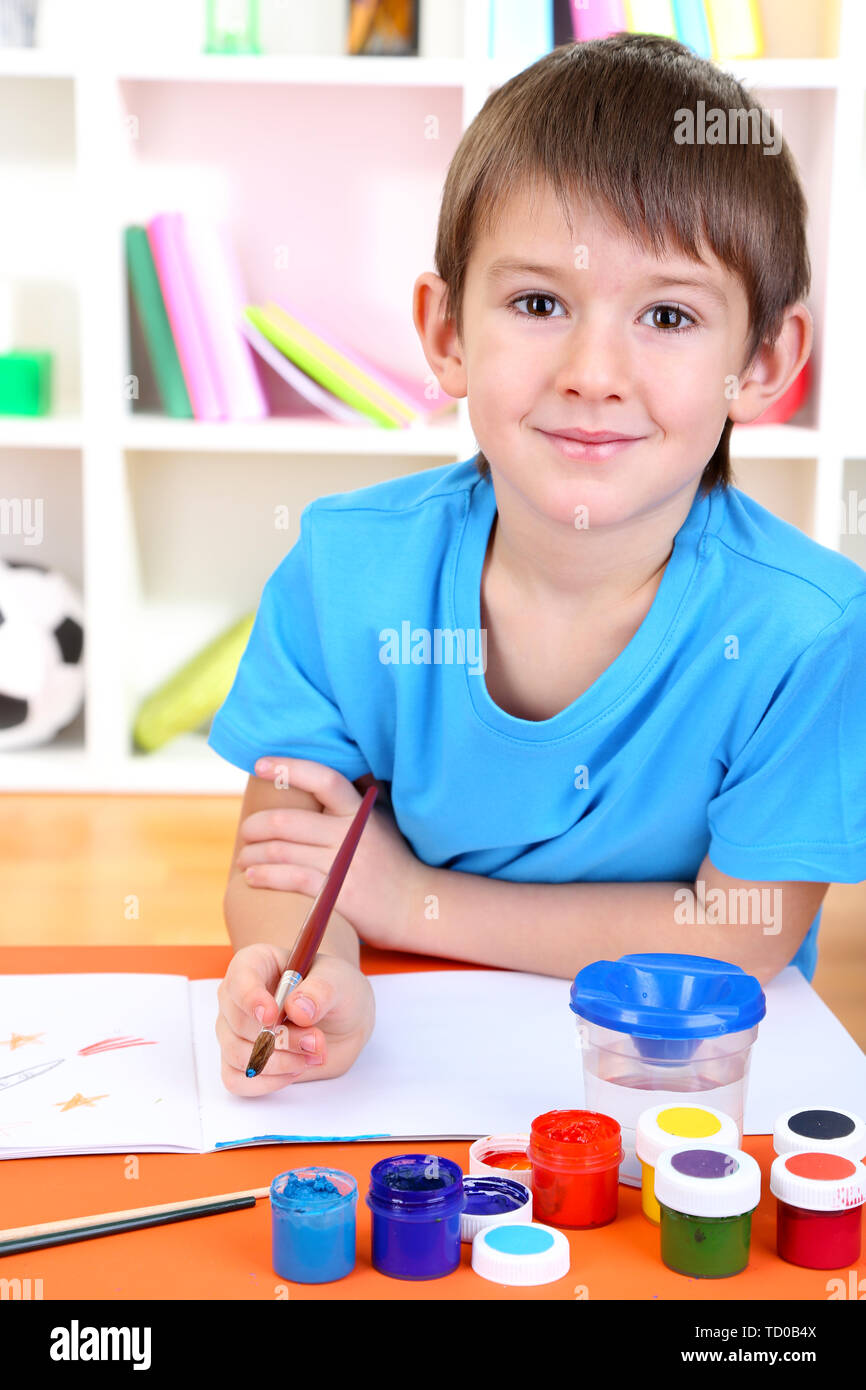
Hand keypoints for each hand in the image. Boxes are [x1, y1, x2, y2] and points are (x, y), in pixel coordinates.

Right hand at [216, 943, 374, 1093]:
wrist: (343, 1020)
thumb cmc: (335, 989)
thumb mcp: (339, 980)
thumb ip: (321, 991)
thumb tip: (297, 1009)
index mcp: (256, 963)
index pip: (239, 978)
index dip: (251, 998)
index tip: (272, 1016)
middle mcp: (237, 997)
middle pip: (237, 1022)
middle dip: (279, 1038)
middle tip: (316, 1040)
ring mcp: (234, 1031)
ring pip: (236, 1054)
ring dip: (278, 1062)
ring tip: (314, 1054)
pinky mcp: (241, 1061)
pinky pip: (235, 1080)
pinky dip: (266, 1082)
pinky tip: (294, 1070)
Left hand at [234, 756, 418, 949]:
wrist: (416, 906)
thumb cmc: (392, 862)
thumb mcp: (379, 823)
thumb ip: (353, 801)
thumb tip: (320, 774)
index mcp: (358, 812)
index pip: (323, 778)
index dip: (289, 767)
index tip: (260, 764)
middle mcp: (350, 835)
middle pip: (286, 822)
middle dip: (254, 826)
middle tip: (246, 832)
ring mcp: (344, 865)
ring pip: (281, 852)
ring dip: (252, 854)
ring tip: (243, 858)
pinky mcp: (337, 895)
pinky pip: (290, 879)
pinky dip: (264, 877)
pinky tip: (252, 877)